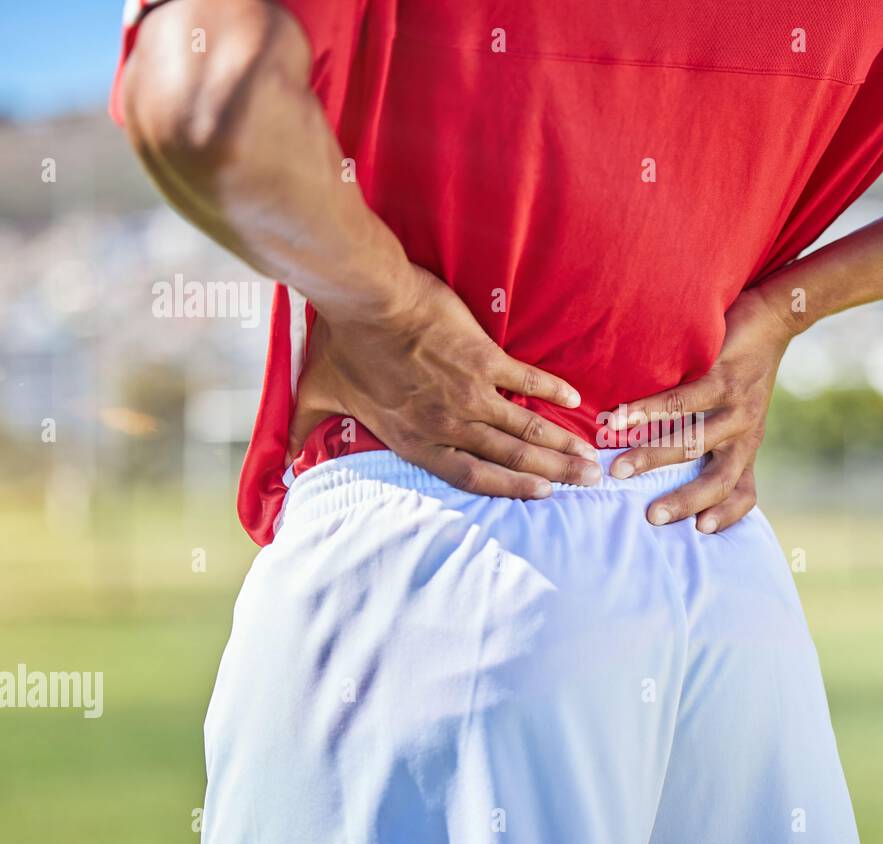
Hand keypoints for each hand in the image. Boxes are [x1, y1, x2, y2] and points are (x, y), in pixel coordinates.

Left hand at [287, 264, 601, 496]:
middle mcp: (448, 422)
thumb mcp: (319, 393)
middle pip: (508, 457)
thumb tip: (284, 462)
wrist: (366, 300)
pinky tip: (576, 401)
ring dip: (559, 444)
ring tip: (590, 456)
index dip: (508, 489)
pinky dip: (550, 391)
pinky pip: (525, 380)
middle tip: (585, 482)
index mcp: (414, 437)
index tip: (539, 497)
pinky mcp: (483, 359)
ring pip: (523, 427)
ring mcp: (469, 392)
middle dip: (549, 473)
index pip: (470, 474)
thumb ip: (308, 430)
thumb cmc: (342, 345)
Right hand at [607, 287, 794, 531]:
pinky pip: (681, 401)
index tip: (700, 531)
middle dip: (684, 501)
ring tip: (619, 469)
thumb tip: (663, 466)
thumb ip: (713, 442)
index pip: (745, 493)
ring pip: (694, 442)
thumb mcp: (737, 415)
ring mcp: (737, 407)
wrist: (773, 320)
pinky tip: (621, 416)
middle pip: (719, 480)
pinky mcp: (724, 378)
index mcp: (746, 448)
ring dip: (653, 457)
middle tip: (651, 517)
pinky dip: (648, 411)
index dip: (726, 515)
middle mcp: (746, 434)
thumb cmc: (743, 371)